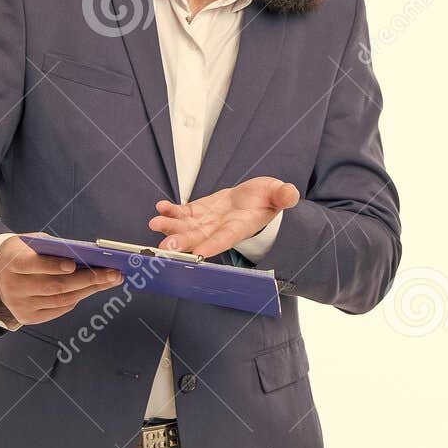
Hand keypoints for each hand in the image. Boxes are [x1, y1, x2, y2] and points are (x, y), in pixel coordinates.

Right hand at [0, 232, 123, 325]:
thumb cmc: (23, 252)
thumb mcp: (32, 243)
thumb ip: (54, 248)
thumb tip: (89, 255)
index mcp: (12, 263)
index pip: (31, 265)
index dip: (51, 266)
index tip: (73, 265)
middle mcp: (13, 287)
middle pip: (54, 286)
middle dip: (88, 279)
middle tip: (114, 273)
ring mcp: (20, 305)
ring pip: (60, 299)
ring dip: (89, 290)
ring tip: (111, 280)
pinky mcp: (27, 317)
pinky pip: (58, 309)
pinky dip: (76, 299)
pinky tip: (92, 289)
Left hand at [148, 176, 299, 258]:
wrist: (255, 198)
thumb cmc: (268, 198)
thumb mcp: (278, 194)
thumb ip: (283, 195)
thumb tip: (291, 194)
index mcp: (239, 227)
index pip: (224, 239)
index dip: (212, 245)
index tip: (199, 253)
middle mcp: (219, 229)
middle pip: (198, 239)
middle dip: (181, 243)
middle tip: (165, 247)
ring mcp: (206, 221)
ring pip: (185, 228)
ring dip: (169, 227)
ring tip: (155, 223)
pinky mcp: (198, 212)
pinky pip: (181, 214)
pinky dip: (170, 212)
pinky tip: (161, 208)